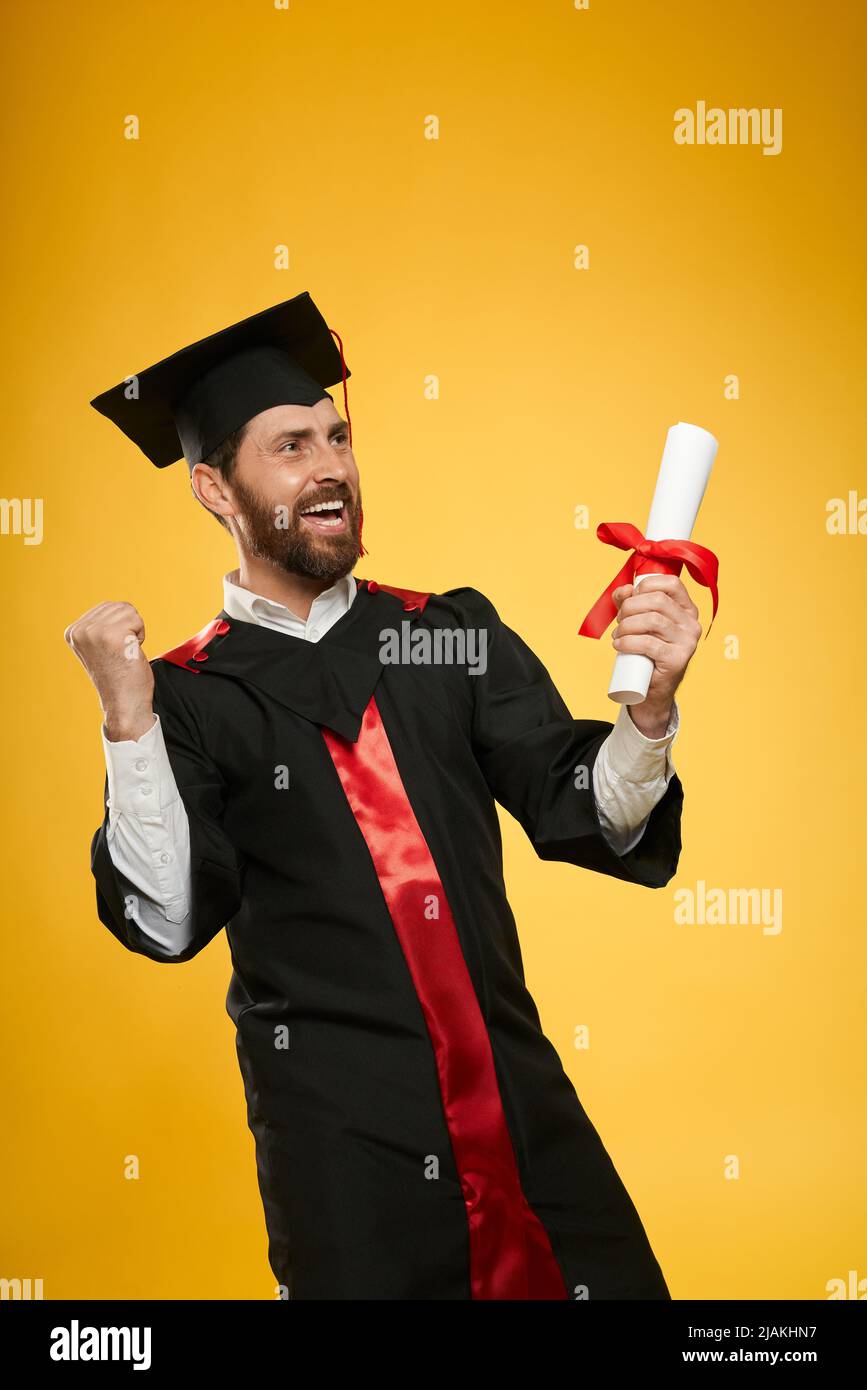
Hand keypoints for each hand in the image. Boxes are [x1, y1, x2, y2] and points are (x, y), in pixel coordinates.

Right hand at [64, 601, 154, 740]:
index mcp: (73, 632)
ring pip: (129, 611)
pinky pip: (137, 620)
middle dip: (128, 627)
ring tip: (125, 652)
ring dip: (134, 631)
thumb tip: (111, 606)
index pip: (107, 606)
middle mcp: (80, 630)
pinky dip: (140, 636)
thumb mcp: (97, 646)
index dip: (119, 627)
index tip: (111, 650)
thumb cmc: (118, 677)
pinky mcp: (113, 636)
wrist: (123, 704)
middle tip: (121, 652)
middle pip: (119, 606)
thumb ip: (98, 626)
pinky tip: (131, 653)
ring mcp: (94, 632)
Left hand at [611, 574, 701, 732]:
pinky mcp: (677, 659)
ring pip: (653, 620)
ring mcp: (687, 642)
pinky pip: (649, 643)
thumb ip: (631, 601)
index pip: (671, 583)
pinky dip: (628, 642)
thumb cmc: (646, 650)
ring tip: (617, 635)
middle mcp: (692, 623)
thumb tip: (625, 590)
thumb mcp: (639, 621)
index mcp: (687, 609)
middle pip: (657, 601)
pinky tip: (619, 644)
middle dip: (630, 607)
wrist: (652, 687)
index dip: (646, 585)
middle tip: (619, 621)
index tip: (631, 597)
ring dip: (627, 625)